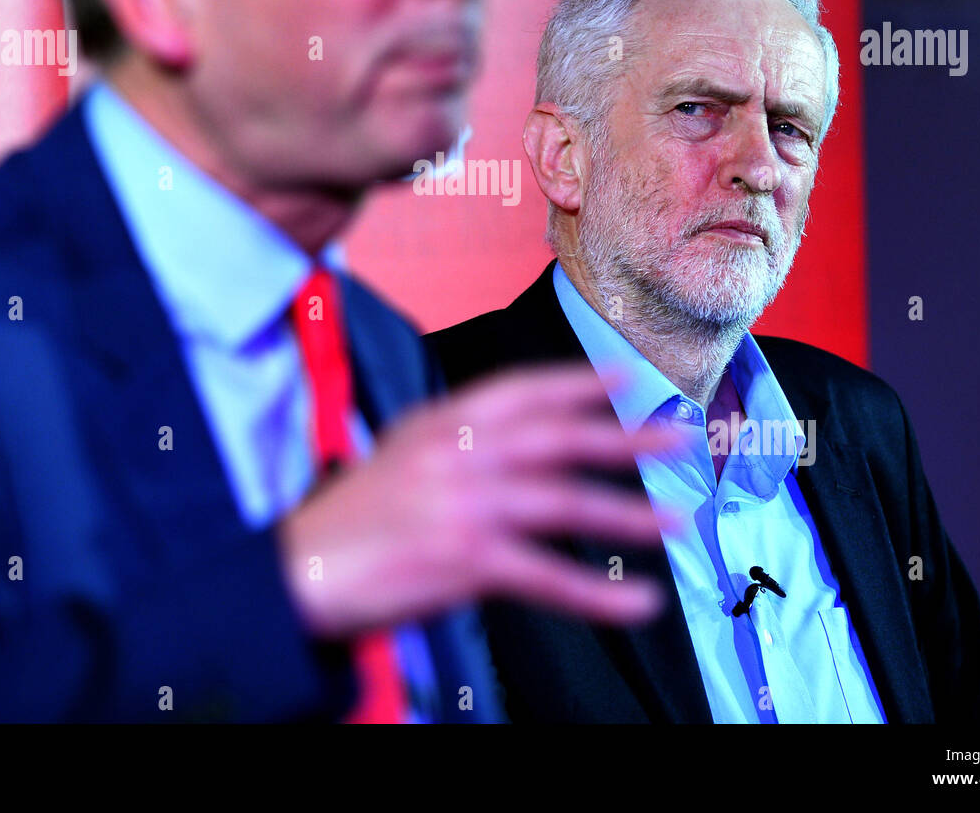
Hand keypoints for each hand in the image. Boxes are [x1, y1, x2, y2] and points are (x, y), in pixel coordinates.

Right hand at [276, 364, 684, 637]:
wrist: (302, 567)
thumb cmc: (355, 514)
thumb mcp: (404, 451)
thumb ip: (460, 438)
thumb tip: (520, 437)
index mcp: (443, 420)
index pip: (523, 389)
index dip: (579, 382)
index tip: (626, 377)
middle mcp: (458, 452)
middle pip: (557, 438)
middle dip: (625, 438)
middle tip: (677, 439)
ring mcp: (463, 504)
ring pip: (564, 503)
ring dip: (628, 514)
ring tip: (677, 522)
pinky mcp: (464, 560)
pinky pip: (547, 576)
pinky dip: (599, 594)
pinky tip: (636, 602)